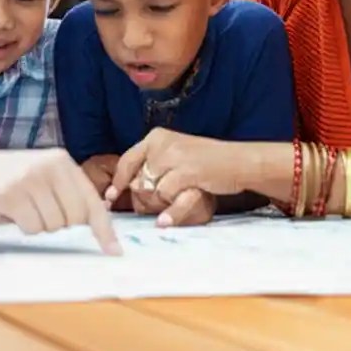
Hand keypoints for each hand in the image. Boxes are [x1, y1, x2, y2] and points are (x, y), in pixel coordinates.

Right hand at [0, 147, 120, 254]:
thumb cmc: (6, 178)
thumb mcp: (41, 177)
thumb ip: (66, 194)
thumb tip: (99, 227)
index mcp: (62, 162)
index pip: (91, 201)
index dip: (104, 229)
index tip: (114, 251)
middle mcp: (49, 167)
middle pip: (74, 218)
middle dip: (57, 224)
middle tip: (35, 211)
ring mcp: (29, 179)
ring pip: (51, 226)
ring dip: (35, 225)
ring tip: (18, 207)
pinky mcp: (10, 194)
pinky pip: (30, 227)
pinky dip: (20, 227)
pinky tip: (6, 210)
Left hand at [106, 129, 247, 218]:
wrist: (240, 161)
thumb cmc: (209, 162)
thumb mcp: (177, 155)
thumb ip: (155, 165)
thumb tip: (130, 186)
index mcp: (157, 136)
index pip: (127, 160)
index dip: (118, 181)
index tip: (110, 197)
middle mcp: (162, 143)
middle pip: (137, 179)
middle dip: (144, 197)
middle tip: (158, 204)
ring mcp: (174, 156)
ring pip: (150, 189)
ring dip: (160, 202)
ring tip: (177, 199)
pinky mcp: (186, 171)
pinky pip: (165, 195)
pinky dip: (168, 208)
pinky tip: (171, 214)